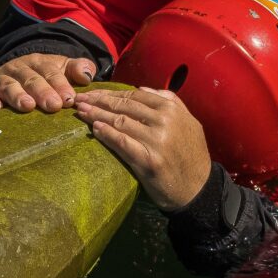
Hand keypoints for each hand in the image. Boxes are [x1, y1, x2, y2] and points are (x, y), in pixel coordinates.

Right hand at [0, 52, 98, 112]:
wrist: (17, 72)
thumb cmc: (45, 77)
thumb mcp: (63, 69)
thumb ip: (78, 69)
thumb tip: (87, 75)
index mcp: (39, 62)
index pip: (50, 72)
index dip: (60, 84)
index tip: (69, 99)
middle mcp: (18, 68)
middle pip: (31, 79)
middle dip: (42, 91)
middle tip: (53, 105)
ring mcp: (0, 78)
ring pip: (8, 85)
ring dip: (17, 95)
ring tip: (27, 106)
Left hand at [74, 87, 212, 209]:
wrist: (198, 188)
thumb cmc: (191, 154)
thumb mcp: (188, 121)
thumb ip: (170, 101)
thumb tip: (142, 89)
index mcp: (171, 109)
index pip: (133, 96)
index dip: (109, 93)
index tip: (92, 93)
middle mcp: (164, 121)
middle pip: (123, 106)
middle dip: (97, 101)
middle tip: (78, 100)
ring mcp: (156, 140)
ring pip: (120, 122)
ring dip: (97, 116)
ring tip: (81, 112)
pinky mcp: (148, 160)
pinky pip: (123, 143)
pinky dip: (107, 135)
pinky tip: (95, 129)